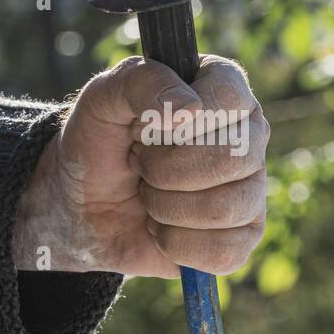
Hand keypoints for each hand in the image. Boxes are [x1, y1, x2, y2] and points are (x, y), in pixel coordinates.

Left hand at [14, 56, 268, 277]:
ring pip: (224, 208)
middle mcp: (250, 136)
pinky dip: (176, 244)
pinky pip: (224, 251)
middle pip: (230, 157)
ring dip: (165, 207)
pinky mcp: (243, 237)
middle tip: (139, 165)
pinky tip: (162, 229)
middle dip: (164, 169)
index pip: (229, 97)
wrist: (81, 208)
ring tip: (148, 196)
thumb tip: (191, 108)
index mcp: (224, 90)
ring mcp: (252, 189)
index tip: (143, 128)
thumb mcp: (103, 98)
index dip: (182, 120)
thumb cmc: (100, 144)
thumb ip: (142, 82)